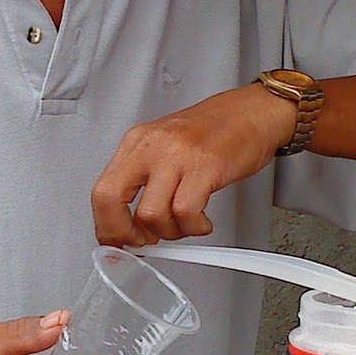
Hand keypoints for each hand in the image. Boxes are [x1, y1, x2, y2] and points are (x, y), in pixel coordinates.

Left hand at [91, 85, 294, 245]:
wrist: (253, 112)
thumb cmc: (215, 131)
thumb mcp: (167, 147)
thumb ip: (145, 181)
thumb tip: (130, 223)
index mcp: (137, 142)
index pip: (102, 190)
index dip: (106, 225)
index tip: (117, 242)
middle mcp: (151, 146)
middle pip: (111, 199)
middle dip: (124, 233)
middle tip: (143, 242)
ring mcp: (177, 155)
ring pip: (151, 214)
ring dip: (169, 233)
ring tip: (184, 225)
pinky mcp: (205, 167)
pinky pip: (186, 213)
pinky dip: (194, 227)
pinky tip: (202, 222)